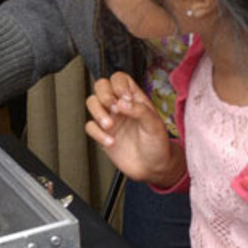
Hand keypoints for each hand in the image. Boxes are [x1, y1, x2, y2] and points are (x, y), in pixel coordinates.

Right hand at [85, 72, 183, 187]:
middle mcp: (120, 106)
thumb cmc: (157, 145)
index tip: (124, 98)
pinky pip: (90, 126)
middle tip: (113, 108)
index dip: (118, 84)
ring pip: (92, 102)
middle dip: (104, 95)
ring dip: (98, 112)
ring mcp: (110, 119)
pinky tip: (110, 141)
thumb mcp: (155, 125)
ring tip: (110, 125)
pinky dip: (97, 133)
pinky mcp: (102, 134)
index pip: (119, 79)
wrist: (153, 168)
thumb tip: (122, 102)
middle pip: (101, 86)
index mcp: (134, 99)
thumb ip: (140, 110)